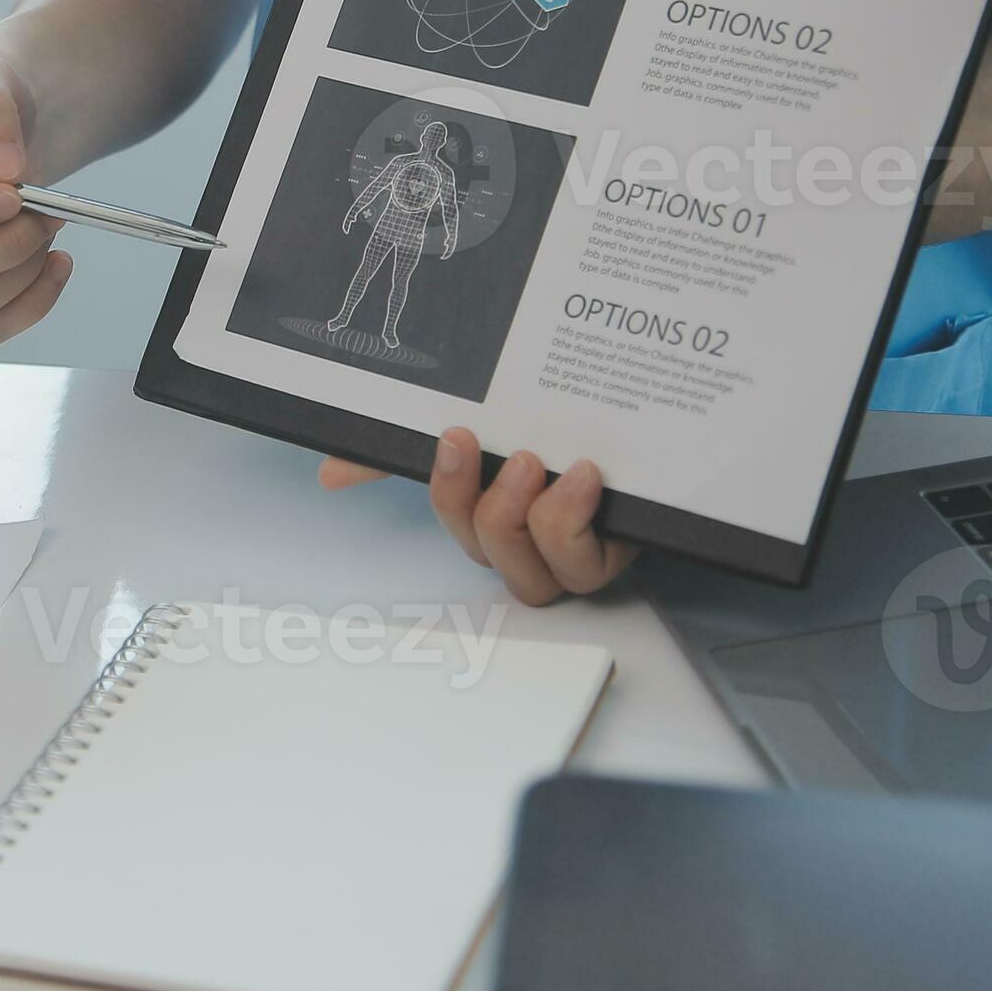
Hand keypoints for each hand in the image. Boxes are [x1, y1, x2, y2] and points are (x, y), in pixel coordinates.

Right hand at [320, 430, 638, 606]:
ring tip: (552, 469)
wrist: (660, 413)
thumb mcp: (494, 422)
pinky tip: (586, 480)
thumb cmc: (570, 429)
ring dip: (535, 525)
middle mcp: (532, 538)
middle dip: (491, 510)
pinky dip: (577, 527)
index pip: (455, 514)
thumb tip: (331, 470)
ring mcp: (577, 551)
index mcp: (496, 504)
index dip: (448, 488)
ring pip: (536, 576)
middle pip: (490, 554)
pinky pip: (588, 569)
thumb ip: (408, 447)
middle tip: (515, 457)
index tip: (456, 435)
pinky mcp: (621, 552)